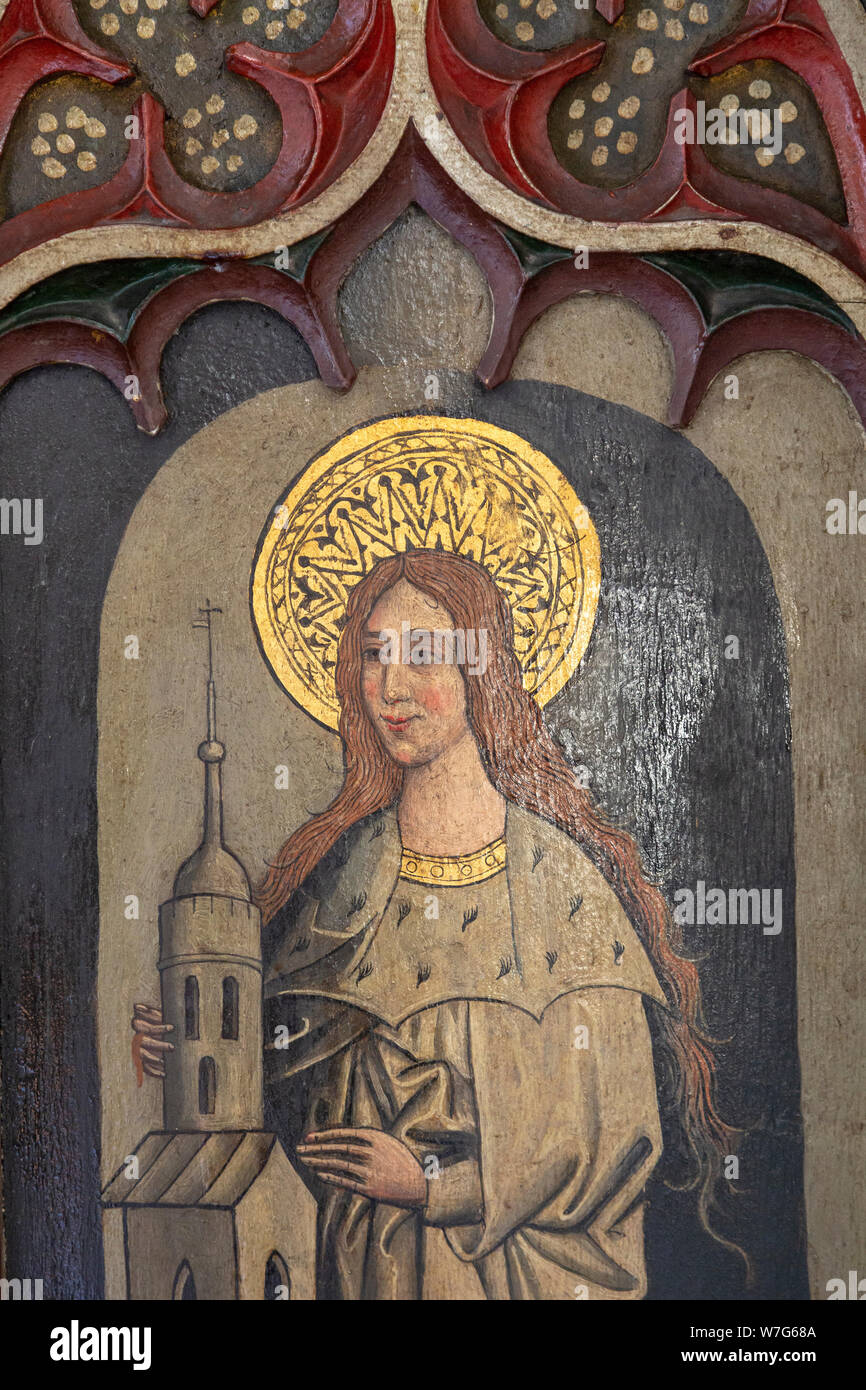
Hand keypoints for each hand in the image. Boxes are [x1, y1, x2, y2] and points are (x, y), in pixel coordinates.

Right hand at [131, 1002, 173, 1084]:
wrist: (141, 1029)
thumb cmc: (151, 1019)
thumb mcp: (152, 1013)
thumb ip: (151, 1012)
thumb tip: (141, 1007)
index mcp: (139, 1026)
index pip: (148, 1028)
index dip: (160, 1028)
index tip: (172, 1028)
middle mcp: (136, 1039)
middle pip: (146, 1044)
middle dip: (159, 1046)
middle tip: (172, 1047)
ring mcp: (137, 1051)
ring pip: (144, 1057)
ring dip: (155, 1060)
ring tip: (165, 1062)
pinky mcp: (140, 1061)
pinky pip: (145, 1068)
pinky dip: (154, 1072)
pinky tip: (164, 1074)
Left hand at [296, 1127, 426, 1207]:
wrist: (420, 1184)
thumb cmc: (403, 1162)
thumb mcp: (389, 1142)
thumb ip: (368, 1140)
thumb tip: (344, 1139)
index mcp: (377, 1137)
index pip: (344, 1133)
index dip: (325, 1135)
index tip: (309, 1137)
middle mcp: (372, 1152)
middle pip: (338, 1148)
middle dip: (316, 1148)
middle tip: (300, 1149)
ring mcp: (370, 1171)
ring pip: (338, 1164)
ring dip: (319, 1162)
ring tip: (305, 1161)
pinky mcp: (370, 1188)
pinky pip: (345, 1181)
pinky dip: (331, 1178)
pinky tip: (319, 1175)